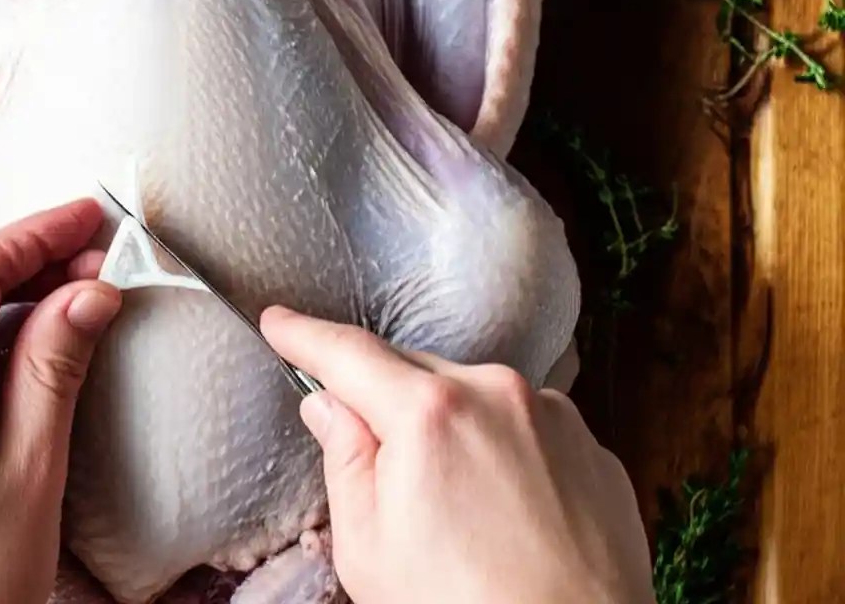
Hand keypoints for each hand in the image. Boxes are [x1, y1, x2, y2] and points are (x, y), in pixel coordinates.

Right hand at [260, 307, 653, 603]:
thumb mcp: (369, 549)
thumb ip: (345, 462)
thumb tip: (331, 409)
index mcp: (430, 414)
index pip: (349, 354)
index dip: (304, 335)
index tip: (279, 323)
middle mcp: (498, 394)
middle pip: (412, 372)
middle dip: (382, 400)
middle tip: (371, 459)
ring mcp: (554, 417)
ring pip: (473, 396)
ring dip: (446, 425)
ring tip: (449, 507)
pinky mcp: (592, 447)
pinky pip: (526, 427)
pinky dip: (500, 450)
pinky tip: (497, 510)